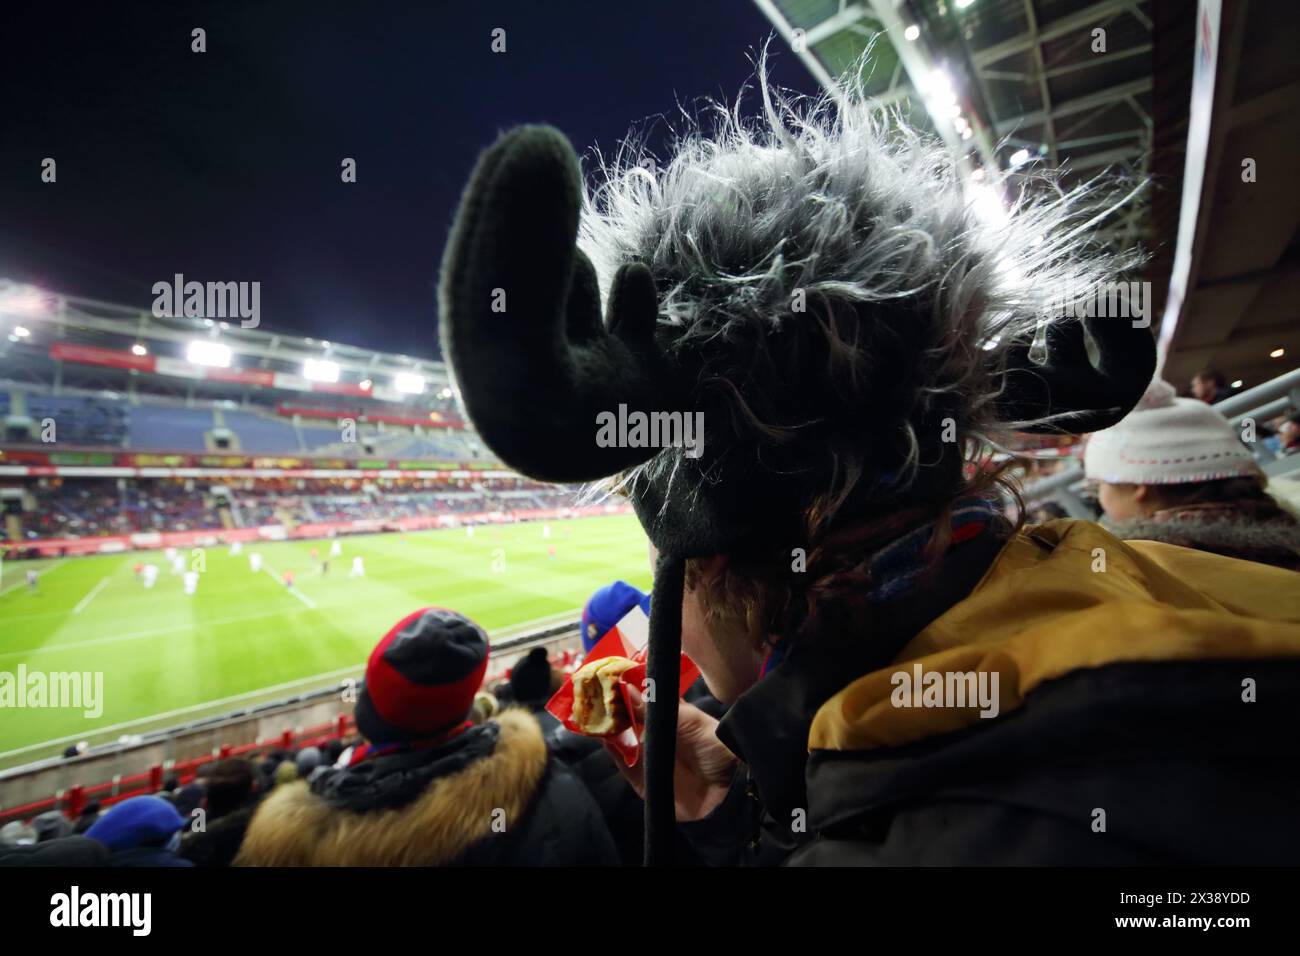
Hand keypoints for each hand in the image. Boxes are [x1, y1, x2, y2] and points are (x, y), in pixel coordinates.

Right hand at [604, 686, 738, 821]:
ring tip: (594, 711)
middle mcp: (655, 733)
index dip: (627, 686)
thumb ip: (658, 708)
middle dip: (612, 705)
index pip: (643, 697)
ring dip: (607, 726)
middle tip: (597, 691)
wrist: (728, 790)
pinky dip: (612, 750)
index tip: (612, 674)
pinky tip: (604, 737)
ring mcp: (647, 755)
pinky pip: (622, 762)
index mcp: (668, 716)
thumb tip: (629, 688)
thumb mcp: (690, 721)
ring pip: (620, 738)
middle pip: (627, 716)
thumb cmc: (715, 748)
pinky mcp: (641, 778)